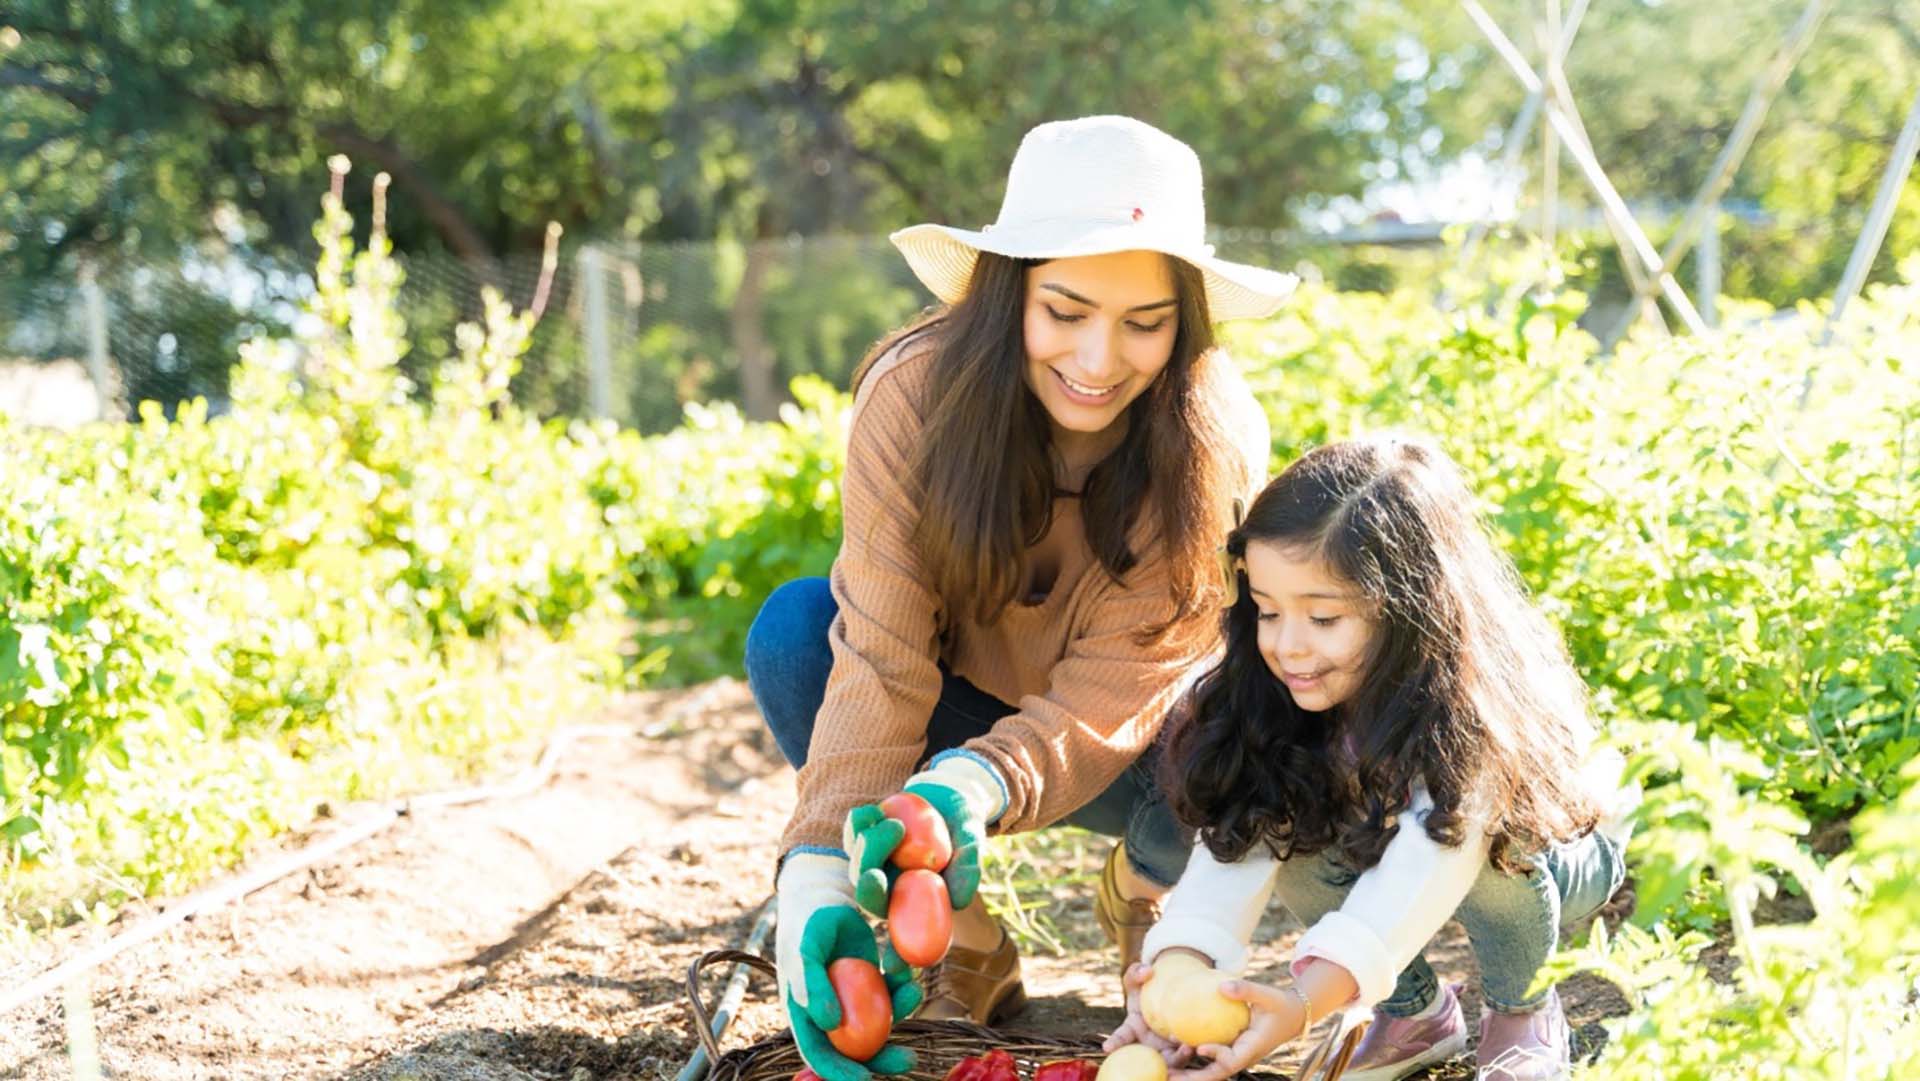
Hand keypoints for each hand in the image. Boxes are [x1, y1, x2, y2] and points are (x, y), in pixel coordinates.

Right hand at [776, 853, 921, 1080]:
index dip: (839, 1071)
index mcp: (802, 1013)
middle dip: (881, 1059)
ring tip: (913, 991)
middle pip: (853, 1049)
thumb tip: (831, 1025)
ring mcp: (851, 999)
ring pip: (878, 1024)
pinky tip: (910, 978)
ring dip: (899, 1015)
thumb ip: (813, 986)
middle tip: (909, 1060)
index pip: (817, 1054)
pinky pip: (890, 998)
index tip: (865, 1078)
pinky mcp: (871, 982)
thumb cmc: (808, 923)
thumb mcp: (805, 951)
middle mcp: (827, 1012)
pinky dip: (902, 992)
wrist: (825, 893)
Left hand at [845, 752, 1005, 916]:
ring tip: (896, 823)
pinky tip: (875, 812)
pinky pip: (852, 830)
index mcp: (907, 894)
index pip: (883, 907)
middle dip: (866, 862)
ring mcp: (873, 856)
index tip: (874, 877)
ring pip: (855, 856)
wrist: (951, 800)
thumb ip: (967, 871)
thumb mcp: (970, 845)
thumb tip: (959, 901)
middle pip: (861, 881)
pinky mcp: (866, 834)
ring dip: (868, 840)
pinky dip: (859, 821)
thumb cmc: (963, 829)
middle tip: (886, 841)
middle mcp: (885, 880)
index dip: (872, 897)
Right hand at [1102, 962, 1195, 1067]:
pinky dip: (1192, 1051)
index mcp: (1132, 1030)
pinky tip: (1198, 1044)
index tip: (1107, 1047)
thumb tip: (1146, 972)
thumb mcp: (1139, 980)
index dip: (1114, 1043)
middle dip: (1148, 1063)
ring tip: (1186, 1047)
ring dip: (1178, 1057)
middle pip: (1146, 1059)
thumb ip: (1136, 973)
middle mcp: (1147, 1045)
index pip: (1121, 1038)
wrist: (1172, 995)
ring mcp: (1166, 1050)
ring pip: (1170, 1061)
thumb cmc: (1148, 988)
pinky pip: (1188, 1055)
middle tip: (1156, 1057)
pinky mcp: (1184, 1051)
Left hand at [1166, 979, 1308, 1080]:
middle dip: (1193, 1079)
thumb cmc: (1279, 1004)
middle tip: (1169, 1076)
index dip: (1217, 1057)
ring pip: (1209, 1069)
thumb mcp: (1267, 995)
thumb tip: (1221, 985)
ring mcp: (1234, 1055)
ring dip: (1188, 1072)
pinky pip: (1209, 1055)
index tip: (1199, 1048)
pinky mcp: (1229, 1049)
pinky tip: (1172, 1045)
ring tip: (1164, 1071)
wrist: (1290, 1016)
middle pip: (1215, 1074)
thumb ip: (1246, 990)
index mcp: (1252, 1048)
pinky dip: (1192, 1055)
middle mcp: (1241, 1057)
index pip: (1233, 1060)